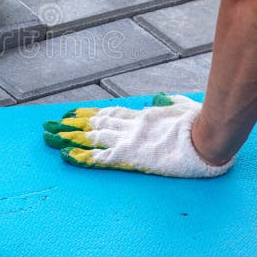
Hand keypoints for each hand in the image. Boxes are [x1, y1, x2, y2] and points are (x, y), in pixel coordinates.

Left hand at [42, 93, 233, 177]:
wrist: (207, 137)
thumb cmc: (201, 123)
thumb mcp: (182, 106)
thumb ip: (169, 103)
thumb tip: (161, 99)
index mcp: (143, 117)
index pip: (108, 115)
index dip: (87, 115)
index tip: (71, 115)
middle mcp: (131, 127)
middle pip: (93, 125)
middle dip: (69, 126)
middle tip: (48, 126)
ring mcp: (129, 141)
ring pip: (91, 137)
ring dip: (68, 138)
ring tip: (48, 138)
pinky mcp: (131, 156)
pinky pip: (101, 157)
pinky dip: (82, 156)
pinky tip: (67, 156)